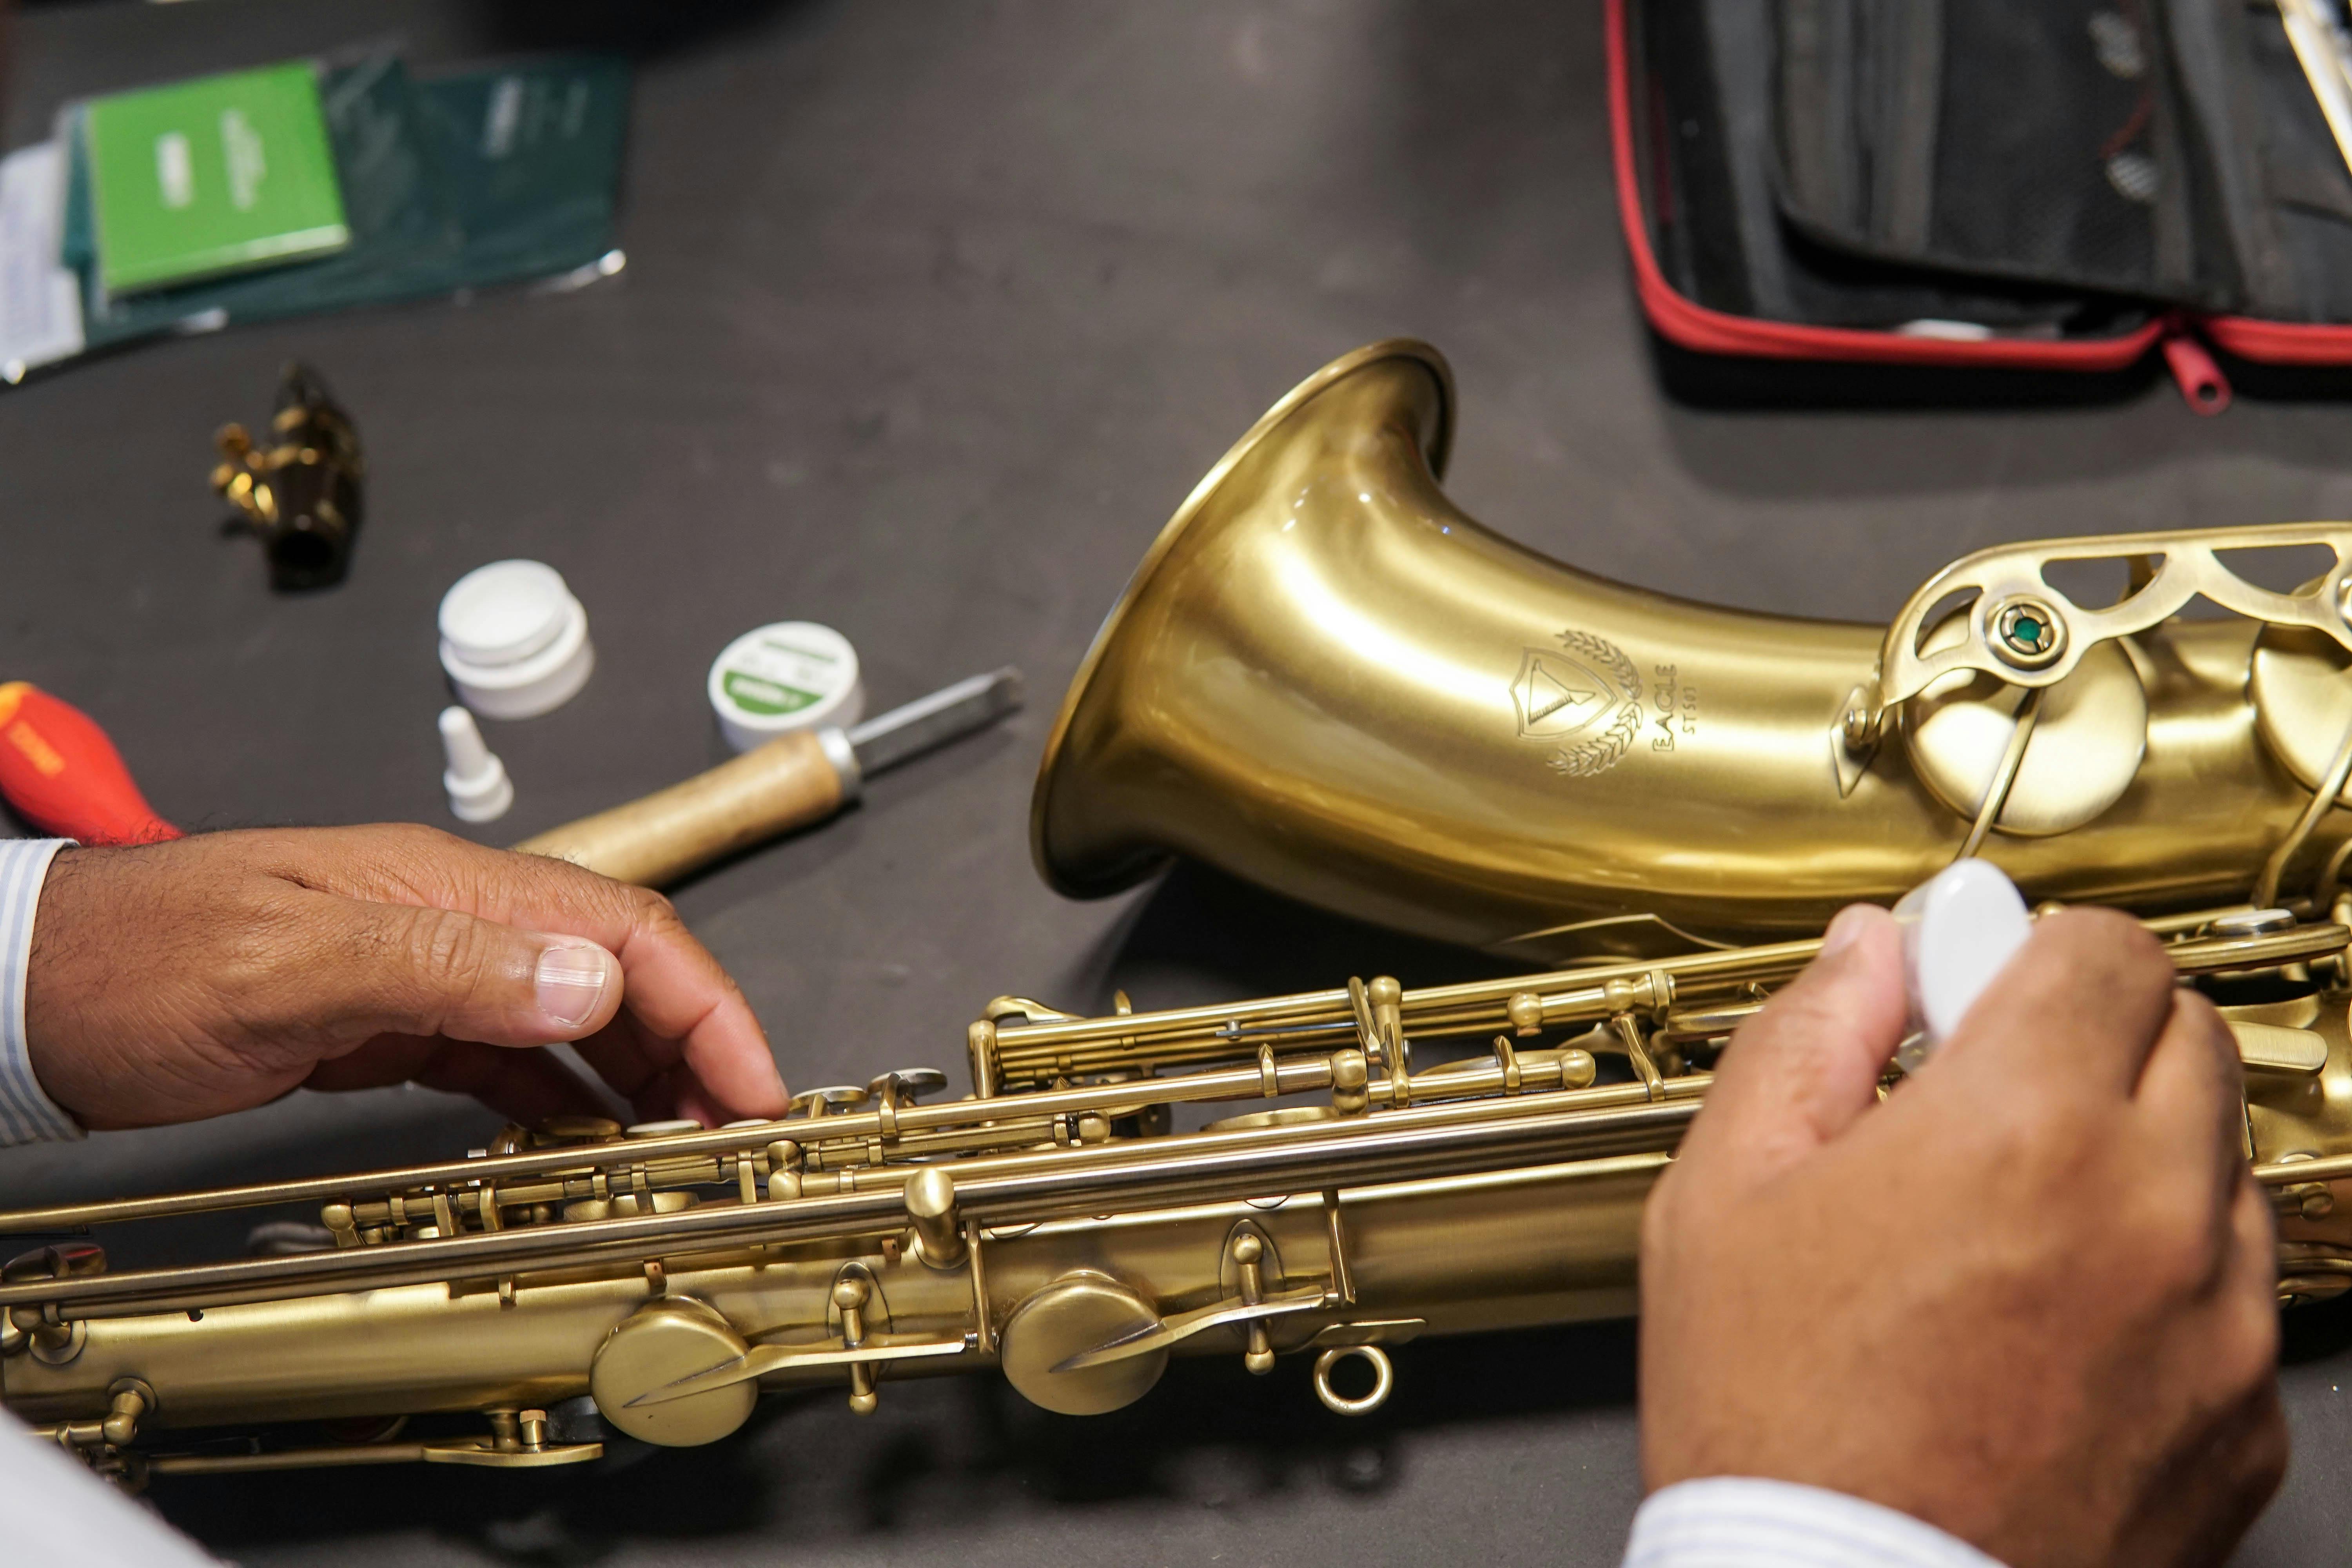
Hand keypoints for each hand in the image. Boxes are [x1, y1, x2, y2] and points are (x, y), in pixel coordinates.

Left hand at [23, 825, 789, 1130]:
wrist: (38, 990)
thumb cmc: (139, 961)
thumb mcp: (291, 961)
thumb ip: (444, 964)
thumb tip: (587, 977)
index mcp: (448, 890)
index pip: (623, 932)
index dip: (709, 1007)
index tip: (754, 1084)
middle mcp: (452, 921)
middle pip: (617, 972)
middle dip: (696, 1046)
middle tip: (735, 1135)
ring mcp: (424, 968)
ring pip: (573, 1014)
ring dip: (640, 1074)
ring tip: (679, 1144)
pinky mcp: (391, 1019)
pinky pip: (508, 1054)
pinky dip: (561, 1093)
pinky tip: (581, 1135)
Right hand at [1639, 904, 2283, 1567]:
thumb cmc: (1779, 1428)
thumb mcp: (1724, 1199)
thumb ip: (1805, 1040)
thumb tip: (1864, 956)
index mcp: (2022, 1130)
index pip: (2106, 948)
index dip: (2027, 950)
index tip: (1976, 981)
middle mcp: (2150, 1212)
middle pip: (2185, 1035)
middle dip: (2092, 1036)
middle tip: (1988, 1096)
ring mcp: (2216, 1325)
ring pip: (2218, 1166)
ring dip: (2135, 1160)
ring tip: (2011, 1231)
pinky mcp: (2244, 1421)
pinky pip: (2233, 1298)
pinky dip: (2164, 1284)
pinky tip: (2053, 1326)